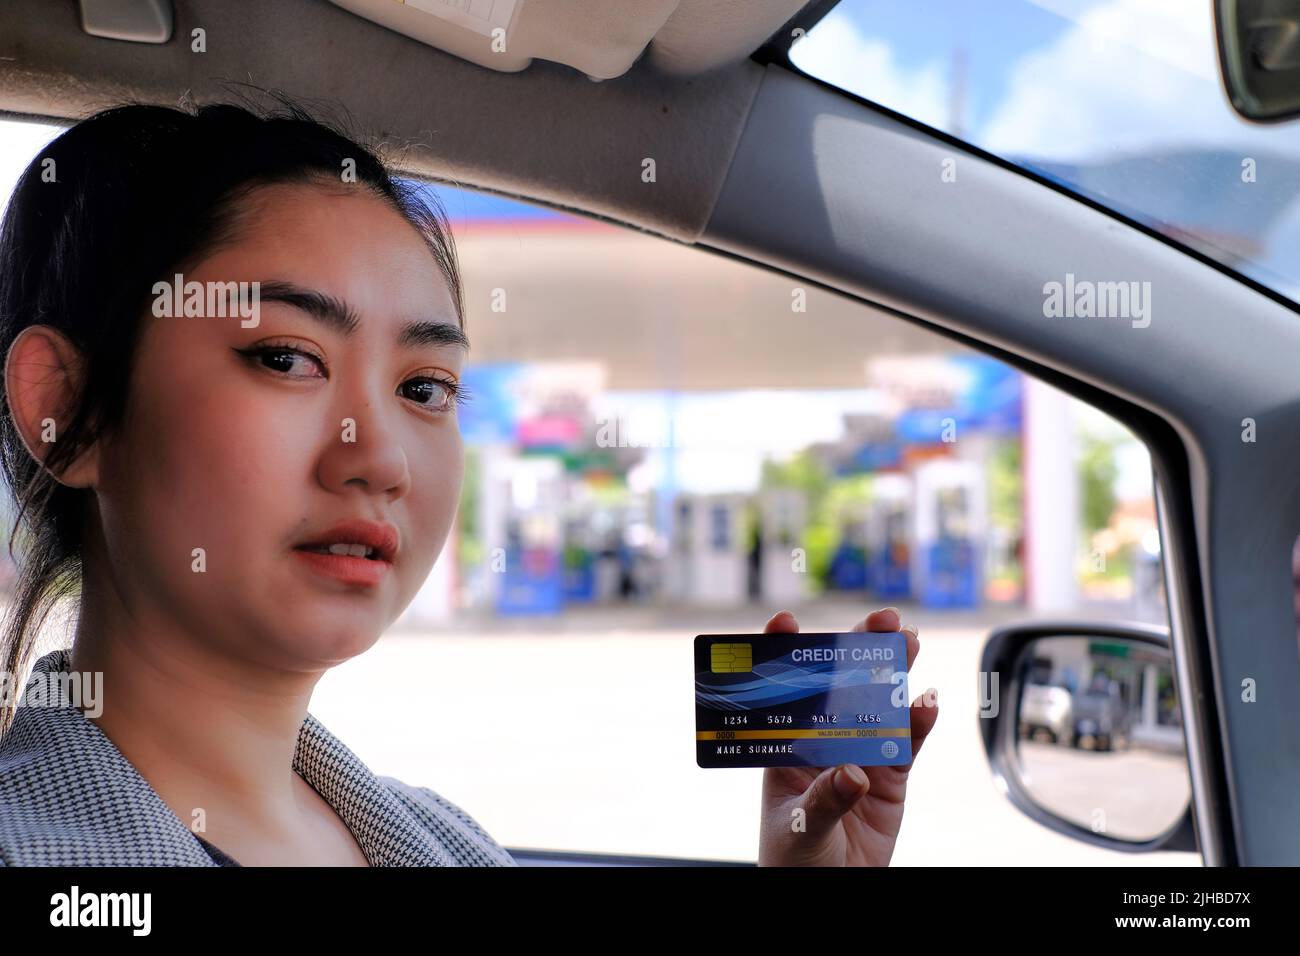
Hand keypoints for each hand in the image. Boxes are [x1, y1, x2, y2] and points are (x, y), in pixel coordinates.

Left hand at [756, 607, 937, 865]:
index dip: (783, 653)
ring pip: (878, 705)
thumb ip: (824, 800)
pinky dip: (918, 722)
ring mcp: (859, 755)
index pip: (783, 691)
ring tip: (908, 642)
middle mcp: (823, 742)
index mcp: (786, 746)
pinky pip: (906, 744)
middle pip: (841, 686)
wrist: (829, 893)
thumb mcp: (799, 829)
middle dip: (858, 649)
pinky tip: (926, 701)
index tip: (787, 622)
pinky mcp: (889, 778)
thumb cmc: (794, 859)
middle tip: (881, 619)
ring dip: (894, 673)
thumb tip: (852, 774)